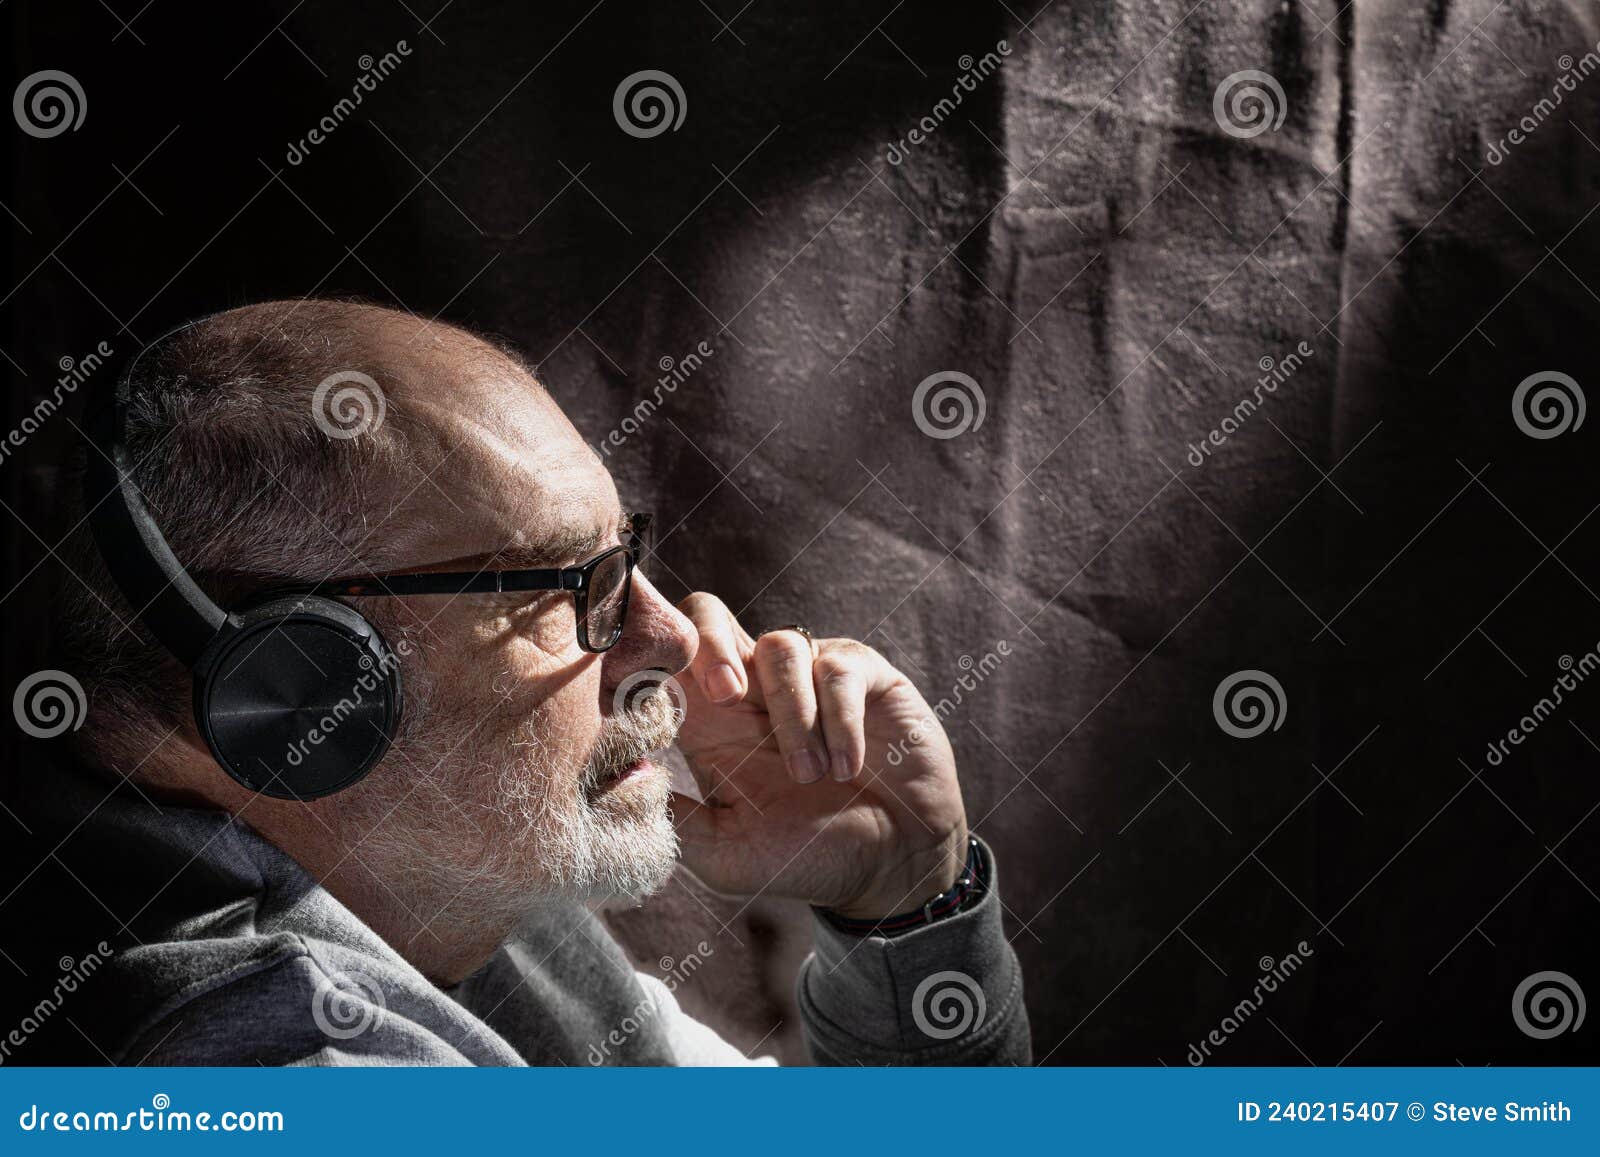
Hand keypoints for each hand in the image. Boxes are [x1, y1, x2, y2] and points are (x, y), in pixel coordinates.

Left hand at [665, 593, 968, 920]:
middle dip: (710, 645)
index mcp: (711, 722)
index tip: (649, 696)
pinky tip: (848, 766)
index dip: (650, 661)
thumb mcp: (727, 855)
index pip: (665, 660)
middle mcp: (754, 688)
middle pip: (708, 614)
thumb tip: (623, 781)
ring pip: (779, 645)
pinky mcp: (864, 676)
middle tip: (725, 698)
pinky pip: (838, 668)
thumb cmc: (805, 858)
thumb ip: (677, 821)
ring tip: (811, 774)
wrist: (893, 865)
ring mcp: (810, 674)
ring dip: (792, 714)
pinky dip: (840, 720)